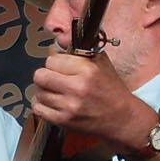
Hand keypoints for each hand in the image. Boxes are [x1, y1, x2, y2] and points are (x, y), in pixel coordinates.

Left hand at [30, 52, 150, 151]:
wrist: (121, 117)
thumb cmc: (110, 89)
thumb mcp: (101, 62)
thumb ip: (79, 50)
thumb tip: (59, 39)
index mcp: (88, 70)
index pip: (52, 60)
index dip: (55, 63)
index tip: (60, 67)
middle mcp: (77, 87)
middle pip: (40, 76)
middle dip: (45, 76)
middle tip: (53, 79)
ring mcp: (69, 105)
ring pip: (38, 93)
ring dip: (45, 92)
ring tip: (57, 93)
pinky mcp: (63, 120)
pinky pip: (38, 109)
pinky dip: (42, 105)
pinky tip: (52, 103)